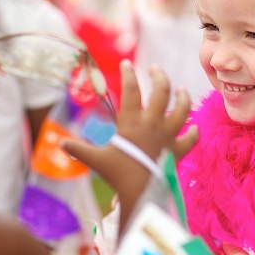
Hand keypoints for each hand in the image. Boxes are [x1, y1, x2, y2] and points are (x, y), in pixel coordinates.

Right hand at [62, 60, 195, 228]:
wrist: (141, 191)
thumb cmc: (117, 174)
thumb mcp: (95, 159)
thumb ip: (78, 149)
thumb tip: (59, 144)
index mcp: (132, 121)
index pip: (131, 90)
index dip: (129, 74)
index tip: (127, 63)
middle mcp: (153, 123)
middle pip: (162, 92)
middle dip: (159, 77)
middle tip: (155, 70)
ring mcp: (168, 135)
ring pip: (182, 109)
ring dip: (183, 97)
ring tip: (181, 89)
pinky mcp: (178, 150)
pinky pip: (190, 139)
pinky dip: (194, 133)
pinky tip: (195, 127)